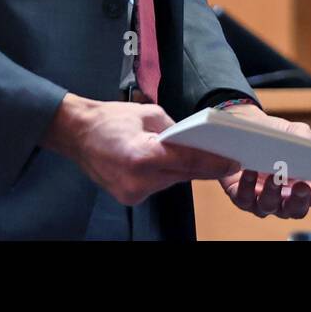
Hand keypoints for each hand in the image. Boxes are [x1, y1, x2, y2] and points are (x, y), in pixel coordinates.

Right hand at [41, 94, 240, 206]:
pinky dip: (166, 174)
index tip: (233, 162)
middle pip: (184, 174)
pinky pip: (159, 185)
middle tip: (225, 157)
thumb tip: (197, 139)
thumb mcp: (150, 113)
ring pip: (173, 181)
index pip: (187, 162)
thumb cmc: (111, 119)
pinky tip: (167, 162)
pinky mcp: (129, 198)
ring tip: (196, 154)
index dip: (213, 163)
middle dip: (204, 165)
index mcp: (142, 155)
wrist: (77, 134)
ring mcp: (132, 192)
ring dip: (183, 169)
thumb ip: (176, 129)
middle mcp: (138, 179)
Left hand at [216, 104, 310, 219]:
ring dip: (272, 193)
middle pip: (296, 211)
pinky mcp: (241, 196)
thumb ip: (303, 138)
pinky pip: (244, 198)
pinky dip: (247, 186)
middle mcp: (285, 199)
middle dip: (300, 201)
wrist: (247, 130)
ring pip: (269, 206)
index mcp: (305, 186)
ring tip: (274, 176)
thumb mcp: (293, 132)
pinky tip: (250, 171)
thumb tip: (307, 147)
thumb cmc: (277, 136)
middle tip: (302, 186)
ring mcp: (263, 200)